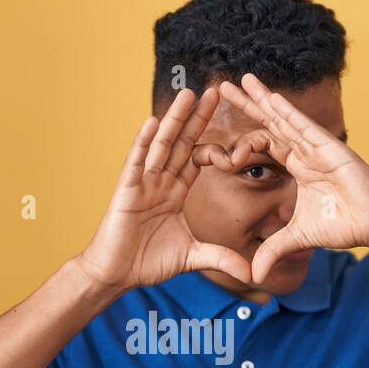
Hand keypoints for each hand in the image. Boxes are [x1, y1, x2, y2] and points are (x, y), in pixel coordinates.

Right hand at [75, 87, 251, 293]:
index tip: (236, 147)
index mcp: (174, 192)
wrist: (116, 275)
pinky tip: (153, 122)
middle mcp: (159, 181)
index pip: (197, 160)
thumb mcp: (192, 257)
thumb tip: (252, 275)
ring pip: (161, 145)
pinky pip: (135, 162)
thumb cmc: (147, 262)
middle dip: (198, 118)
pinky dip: (143, 142)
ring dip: (174, 119)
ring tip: (187, 94)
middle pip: (182, 143)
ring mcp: (142, 183)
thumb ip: (221, 258)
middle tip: (215, 91)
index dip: (216, 149)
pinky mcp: (126, 191)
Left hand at [215, 73, 368, 282]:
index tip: (225, 156)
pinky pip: (304, 127)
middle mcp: (306, 152)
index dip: (243, 141)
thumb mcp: (298, 239)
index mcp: (299, 167)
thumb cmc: (346, 226)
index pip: (265, 144)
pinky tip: (269, 97)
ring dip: (262, 99)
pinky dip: (287, 112)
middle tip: (222, 88)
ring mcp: (319, 147)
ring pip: (284, 118)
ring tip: (241, 81)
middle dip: (246, 105)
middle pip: (270, 123)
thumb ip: (274, 251)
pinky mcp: (331, 149)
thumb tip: (253, 277)